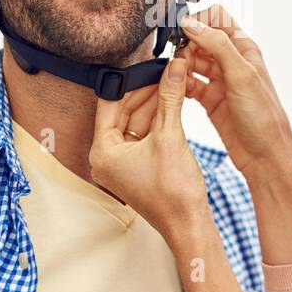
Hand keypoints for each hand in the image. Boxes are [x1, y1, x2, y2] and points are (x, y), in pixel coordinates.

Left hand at [89, 51, 211, 248]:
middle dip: (145, 91)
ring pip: (135, 121)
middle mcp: (106, 158)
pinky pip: (143, 134)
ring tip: (172, 82)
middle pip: (122, 111)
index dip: (130, 82)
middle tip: (165, 71)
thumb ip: (170, 98)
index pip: (109, 104)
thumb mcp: (171, 137)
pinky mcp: (137, 166)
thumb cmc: (175, 194)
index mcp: (102, 152)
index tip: (148, 66)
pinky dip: (157, 119)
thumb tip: (174, 69)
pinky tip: (172, 102)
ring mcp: (121, 163)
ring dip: (154, 103)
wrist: (190, 225)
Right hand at [178, 5, 291, 178]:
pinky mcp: (211, 100)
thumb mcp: (241, 75)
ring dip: (180, 64)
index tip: (179, 29)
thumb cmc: (264, 118)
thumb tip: (191, 24)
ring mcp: (221, 81)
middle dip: (184, 43)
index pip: (217, 19)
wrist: (266, 158)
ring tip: (173, 73)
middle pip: (200, 39)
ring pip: (193, 62)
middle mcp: (232, 62)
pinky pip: (190, 84)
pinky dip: (180, 83)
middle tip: (174, 56)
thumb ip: (217, 46)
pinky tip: (173, 86)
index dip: (197, 20)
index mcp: (244, 49)